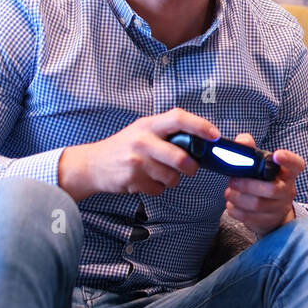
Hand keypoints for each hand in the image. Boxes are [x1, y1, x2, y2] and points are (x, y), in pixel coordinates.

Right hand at [58, 108, 219, 200]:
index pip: (179, 118)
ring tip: (158, 173)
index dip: (201, 126)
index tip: (215, 135)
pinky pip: (158, 189)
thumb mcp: (143, 131)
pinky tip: (145, 180)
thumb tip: (203, 143)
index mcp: (148, 124)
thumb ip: (168, 133)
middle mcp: (142, 140)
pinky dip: (157, 188)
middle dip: (191, 168)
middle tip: (190, 169)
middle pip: (181, 158)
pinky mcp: (132, 179)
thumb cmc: (124, 147)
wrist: (92, 165)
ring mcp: (136, 161)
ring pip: (172, 177)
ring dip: (171, 180)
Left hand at [223, 133, 306, 237]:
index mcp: (287, 173)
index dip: (288, 159)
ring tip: (229, 192)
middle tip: (232, 181)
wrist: (271, 211)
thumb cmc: (264, 181)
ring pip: (258, 205)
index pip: (296, 165)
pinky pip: (250, 218)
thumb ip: (250, 149)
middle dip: (247, 185)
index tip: (277, 154)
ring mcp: (279, 208)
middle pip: (272, 190)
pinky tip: (232, 205)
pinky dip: (236, 210)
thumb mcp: (260, 165)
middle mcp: (288, 190)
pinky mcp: (268, 221)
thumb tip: (242, 140)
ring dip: (238, 198)